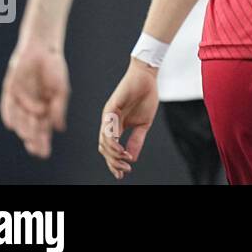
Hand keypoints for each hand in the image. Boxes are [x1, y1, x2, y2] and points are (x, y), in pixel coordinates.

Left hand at [0, 36, 68, 157]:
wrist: (43, 49)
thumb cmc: (55, 68)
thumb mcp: (61, 90)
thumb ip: (59, 109)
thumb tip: (59, 128)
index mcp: (46, 108)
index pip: (43, 129)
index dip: (43, 141)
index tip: (43, 152)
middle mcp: (31, 107)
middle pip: (31, 128)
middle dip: (33, 139)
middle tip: (35, 149)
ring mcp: (20, 100)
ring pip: (20, 120)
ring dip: (24, 129)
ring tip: (28, 136)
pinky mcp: (10, 91)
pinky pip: (7, 107)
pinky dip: (9, 115)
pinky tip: (11, 125)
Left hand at [97, 59, 159, 178]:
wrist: (147, 77)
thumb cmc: (146, 97)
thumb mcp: (143, 124)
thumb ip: (136, 140)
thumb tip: (131, 158)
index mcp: (116, 127)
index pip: (111, 149)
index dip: (115, 163)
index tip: (123, 174)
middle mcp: (109, 123)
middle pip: (104, 148)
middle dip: (113, 162)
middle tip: (124, 170)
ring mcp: (108, 116)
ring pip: (104, 140)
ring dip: (113, 153)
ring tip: (124, 160)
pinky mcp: (110, 109)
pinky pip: (107, 128)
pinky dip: (113, 140)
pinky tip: (120, 147)